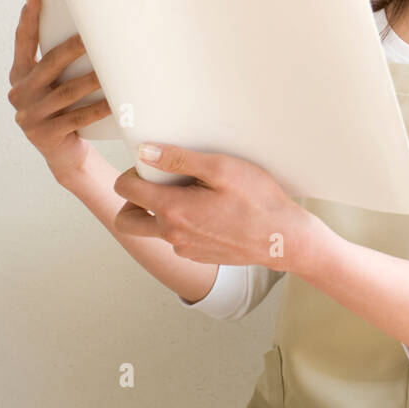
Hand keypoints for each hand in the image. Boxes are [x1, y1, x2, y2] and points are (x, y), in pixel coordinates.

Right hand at [7, 0, 111, 183]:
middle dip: (72, 48)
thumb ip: (58, 62)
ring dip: (91, 79)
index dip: (28, 21)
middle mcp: (20, 94)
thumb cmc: (63, 109)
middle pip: (49, 65)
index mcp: (20, 76)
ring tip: (111, 69)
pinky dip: (98, 108)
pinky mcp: (46, 136)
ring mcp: (30, 117)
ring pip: (66, 92)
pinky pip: (77, 118)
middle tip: (92, 34)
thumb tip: (90, 27)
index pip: (23, 43)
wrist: (63, 152)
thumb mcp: (53, 84)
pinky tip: (114, 101)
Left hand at [111, 144, 317, 273]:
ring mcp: (184, 248)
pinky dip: (183, 222)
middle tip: (159, 182)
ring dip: (160, 210)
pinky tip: (210, 209)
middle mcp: (171, 234)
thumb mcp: (222, 168)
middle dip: (133, 199)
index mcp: (173, 210)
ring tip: (193, 193)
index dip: (135, 170)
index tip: (156, 163)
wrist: (283, 238)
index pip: (125, 189)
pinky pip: (176, 237)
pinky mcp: (197, 255)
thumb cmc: (258, 200)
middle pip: (126, 219)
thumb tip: (145, 152)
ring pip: (153, 228)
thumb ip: (179, 159)